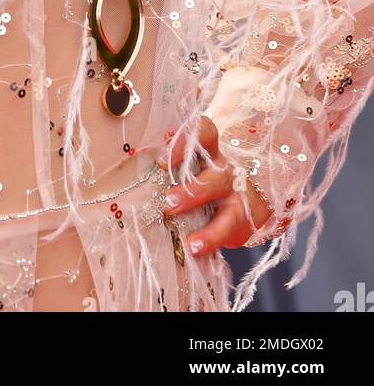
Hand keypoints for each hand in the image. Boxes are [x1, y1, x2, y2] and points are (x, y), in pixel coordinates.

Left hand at [157, 115, 274, 254]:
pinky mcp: (251, 220)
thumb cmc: (199, 176)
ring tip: (192, 245)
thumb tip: (134, 171)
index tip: (161, 159)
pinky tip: (202, 251)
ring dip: (212, 231)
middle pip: (217, 178)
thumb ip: (170, 166)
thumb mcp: (188, 165)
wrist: (240, 190)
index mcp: (209, 151)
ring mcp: (241, 197)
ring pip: (232, 214)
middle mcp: (227, 172)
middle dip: (192, 193)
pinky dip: (220, 244)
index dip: (185, 142)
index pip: (204, 133)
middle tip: (168, 204)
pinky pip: (237, 234)